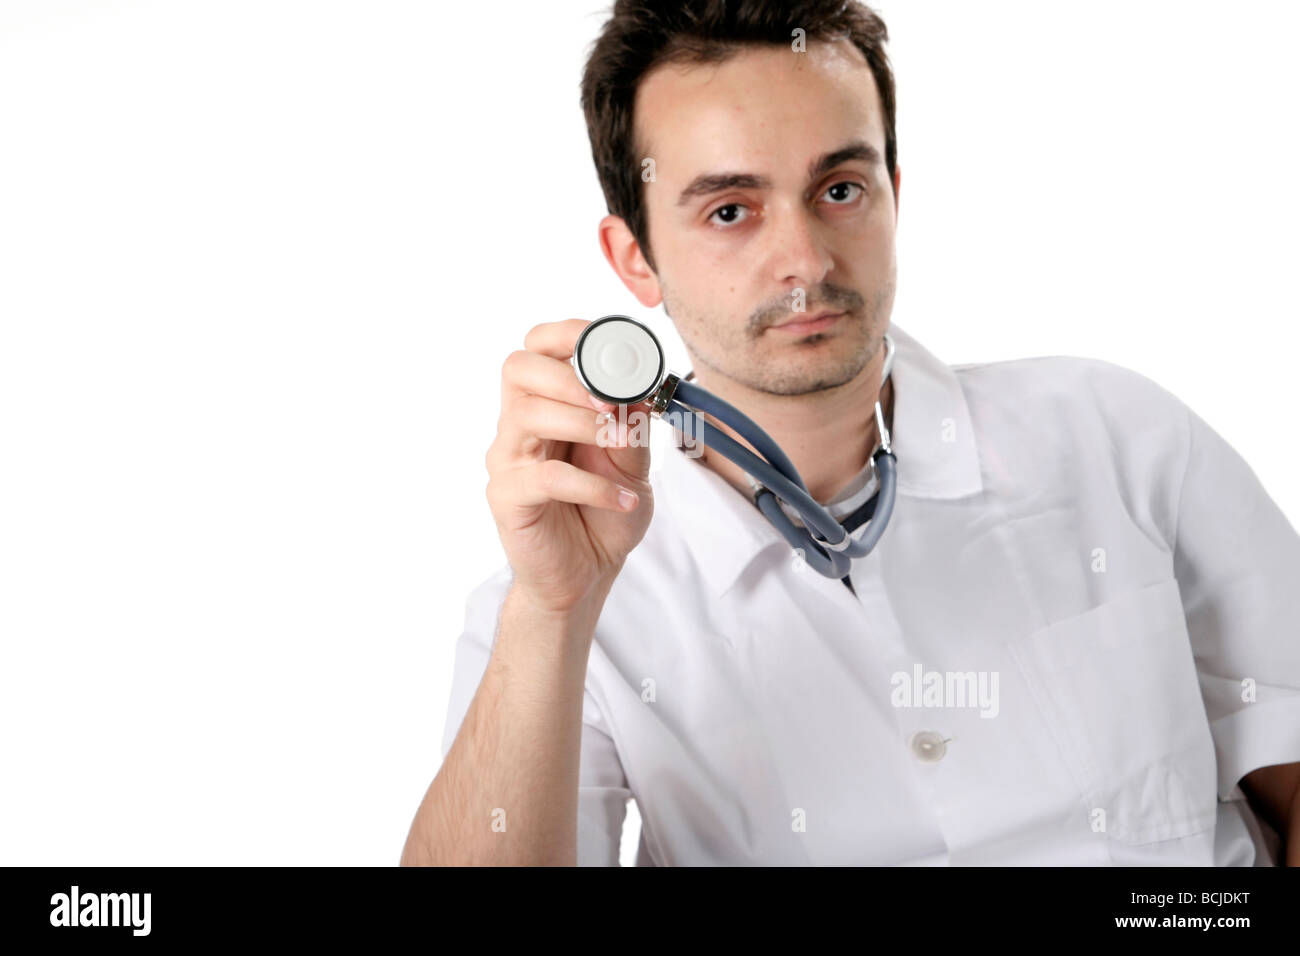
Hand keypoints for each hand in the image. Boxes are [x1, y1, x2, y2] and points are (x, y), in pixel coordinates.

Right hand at [484, 319, 654, 612]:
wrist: (587, 574)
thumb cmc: (603, 513)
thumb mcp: (632, 462)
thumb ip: (630, 422)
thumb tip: (638, 384)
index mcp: (544, 404)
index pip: (534, 348)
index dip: (566, 334)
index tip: (607, 348)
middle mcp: (517, 426)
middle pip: (517, 369)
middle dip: (571, 377)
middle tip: (610, 403)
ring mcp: (508, 461)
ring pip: (526, 415)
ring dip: (582, 423)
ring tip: (618, 445)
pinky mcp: (509, 499)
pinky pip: (544, 478)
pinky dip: (591, 484)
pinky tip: (620, 497)